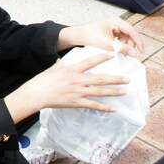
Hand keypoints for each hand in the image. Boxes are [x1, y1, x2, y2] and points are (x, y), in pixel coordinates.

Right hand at [11, 53, 130, 116]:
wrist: (36, 93)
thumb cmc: (43, 80)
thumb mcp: (53, 69)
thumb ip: (60, 65)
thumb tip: (61, 61)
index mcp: (72, 70)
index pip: (90, 62)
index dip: (102, 57)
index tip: (112, 54)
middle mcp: (77, 80)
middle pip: (100, 79)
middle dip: (115, 79)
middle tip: (127, 79)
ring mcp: (78, 92)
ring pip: (100, 92)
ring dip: (114, 92)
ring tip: (125, 91)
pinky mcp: (76, 102)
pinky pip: (93, 105)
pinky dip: (104, 107)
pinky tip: (113, 109)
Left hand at [60, 18, 143, 56]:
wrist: (78, 35)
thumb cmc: (89, 37)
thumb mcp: (106, 44)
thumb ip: (121, 48)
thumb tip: (135, 53)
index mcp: (114, 21)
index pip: (131, 30)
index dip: (138, 41)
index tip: (141, 51)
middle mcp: (116, 21)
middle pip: (130, 33)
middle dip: (130, 44)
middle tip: (129, 54)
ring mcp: (114, 25)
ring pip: (126, 36)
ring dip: (125, 45)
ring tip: (120, 52)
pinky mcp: (112, 30)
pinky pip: (122, 37)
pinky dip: (121, 44)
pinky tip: (117, 49)